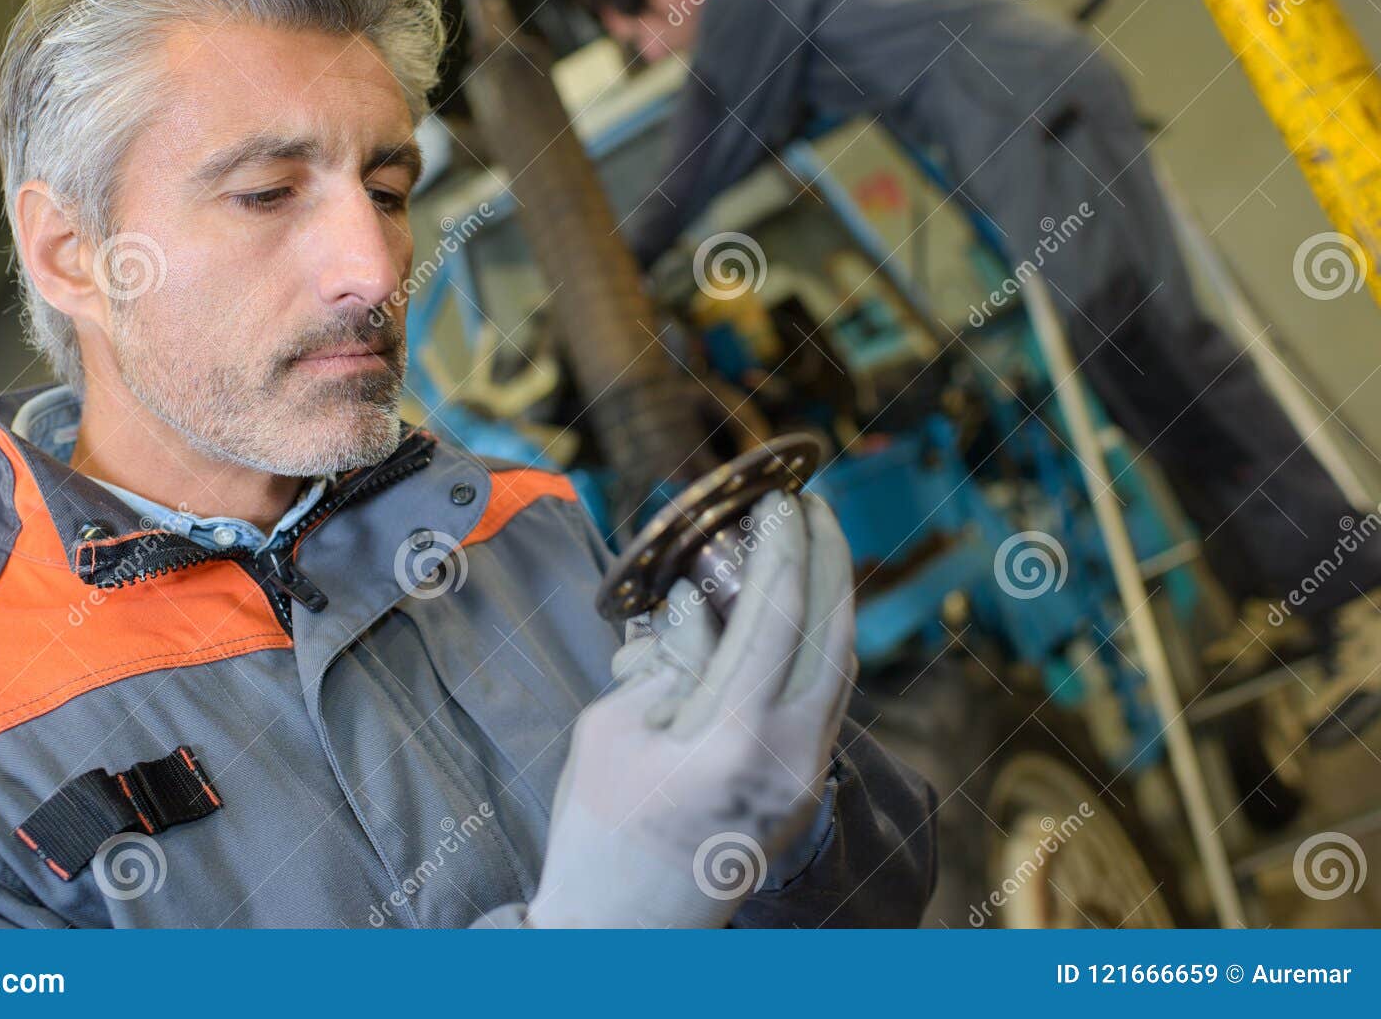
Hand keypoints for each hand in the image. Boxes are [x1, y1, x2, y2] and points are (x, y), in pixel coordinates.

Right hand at [527, 490, 856, 926]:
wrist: (620, 938)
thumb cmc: (598, 836)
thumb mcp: (609, 732)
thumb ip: (666, 663)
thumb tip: (703, 612)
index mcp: (736, 739)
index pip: (778, 615)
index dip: (783, 547)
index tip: (780, 500)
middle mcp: (790, 759)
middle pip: (834, 635)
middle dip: (830, 560)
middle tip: (813, 508)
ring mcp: (804, 782)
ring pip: (840, 670)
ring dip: (829, 604)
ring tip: (808, 553)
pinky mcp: (800, 795)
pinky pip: (826, 703)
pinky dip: (818, 651)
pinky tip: (796, 623)